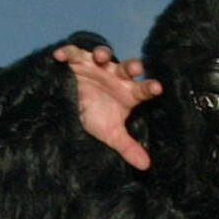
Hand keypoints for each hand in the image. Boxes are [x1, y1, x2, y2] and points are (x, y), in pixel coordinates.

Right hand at [53, 43, 162, 169]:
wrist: (73, 106)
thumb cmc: (98, 115)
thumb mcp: (111, 133)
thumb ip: (127, 147)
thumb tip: (146, 166)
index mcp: (128, 92)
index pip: (143, 89)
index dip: (149, 87)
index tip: (157, 87)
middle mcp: (116, 76)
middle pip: (127, 67)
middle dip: (131, 65)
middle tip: (135, 67)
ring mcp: (97, 66)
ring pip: (102, 55)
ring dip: (102, 54)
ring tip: (100, 57)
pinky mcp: (78, 60)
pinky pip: (73, 53)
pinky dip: (67, 52)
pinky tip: (60, 55)